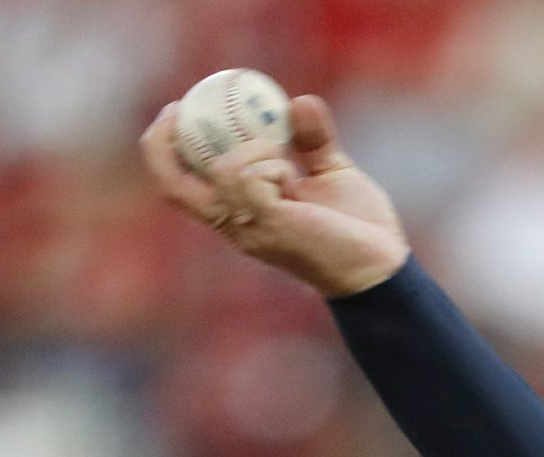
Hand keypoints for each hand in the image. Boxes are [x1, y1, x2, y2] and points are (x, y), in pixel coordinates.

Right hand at [140, 92, 409, 298]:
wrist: (382, 267)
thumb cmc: (358, 229)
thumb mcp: (331, 173)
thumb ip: (314, 140)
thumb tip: (299, 101)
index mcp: (240, 213)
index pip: (181, 185)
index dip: (165, 147)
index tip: (177, 109)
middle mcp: (235, 225)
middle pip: (171, 186)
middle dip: (161, 143)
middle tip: (178, 107)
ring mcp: (249, 228)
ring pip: (222, 171)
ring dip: (253, 149)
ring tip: (286, 161)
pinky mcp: (269, 226)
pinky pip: (248, 178)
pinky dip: (269, 163)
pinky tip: (293, 176)